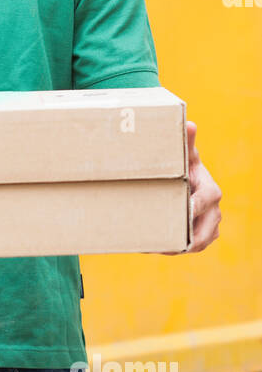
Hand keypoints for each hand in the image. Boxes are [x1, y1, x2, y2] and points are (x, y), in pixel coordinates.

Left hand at [160, 121, 221, 254]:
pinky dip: (178, 248)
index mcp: (210, 189)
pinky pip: (195, 246)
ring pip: (201, 241)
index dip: (195, 207)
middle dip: (190, 238)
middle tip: (166, 245)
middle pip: (207, 229)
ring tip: (158, 248)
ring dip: (181, 246)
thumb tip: (189, 123)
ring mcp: (210, 223)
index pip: (207, 199)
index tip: (183, 212)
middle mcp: (214, 208)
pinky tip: (158, 246)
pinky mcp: (203, 234)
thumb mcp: (184, 155)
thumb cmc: (183, 165)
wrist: (184, 179)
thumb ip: (186, 142)